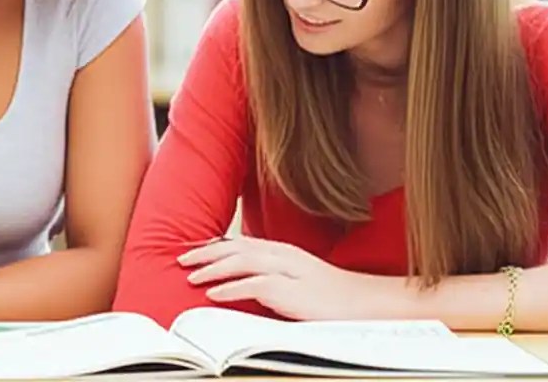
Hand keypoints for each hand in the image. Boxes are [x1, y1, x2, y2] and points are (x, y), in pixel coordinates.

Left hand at [178, 237, 398, 320]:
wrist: (366, 304)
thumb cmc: (331, 296)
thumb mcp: (298, 280)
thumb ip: (273, 277)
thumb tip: (245, 283)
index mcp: (283, 251)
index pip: (241, 242)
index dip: (214, 245)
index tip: (193, 250)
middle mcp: (283, 255)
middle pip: (235, 247)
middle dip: (205, 252)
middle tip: (181, 258)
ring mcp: (288, 272)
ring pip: (241, 262)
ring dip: (212, 268)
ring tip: (191, 276)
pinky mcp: (291, 292)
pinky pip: (254, 286)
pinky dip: (230, 289)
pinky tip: (214, 294)